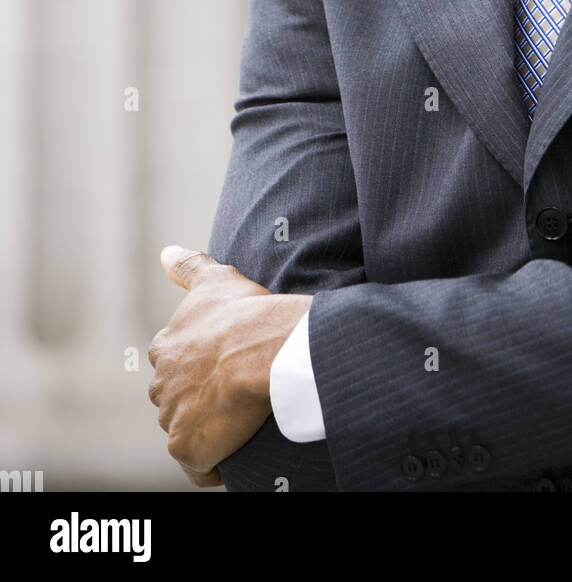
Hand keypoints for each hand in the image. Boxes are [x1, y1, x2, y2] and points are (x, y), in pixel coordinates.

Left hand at [148, 246, 312, 487]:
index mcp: (166, 347)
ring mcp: (171, 419)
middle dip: (196, 400)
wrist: (261, 349)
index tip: (220, 366)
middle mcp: (161, 384)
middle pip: (175, 399)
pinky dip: (213, 466)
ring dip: (206, 431)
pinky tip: (235, 456)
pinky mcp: (186, 449)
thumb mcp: (216, 280)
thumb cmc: (243, 313)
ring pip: (185, 431)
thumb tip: (166, 252)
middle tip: (233, 396)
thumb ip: (189, 267)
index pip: (171, 363)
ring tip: (240, 425)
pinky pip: (198, 468)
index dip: (196, 366)